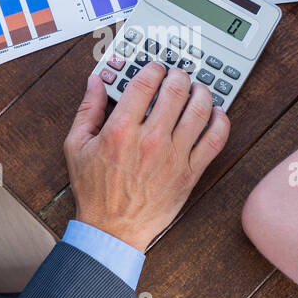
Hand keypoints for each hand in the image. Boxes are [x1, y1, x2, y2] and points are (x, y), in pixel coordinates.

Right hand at [64, 63, 229, 251]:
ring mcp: (174, 156)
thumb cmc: (95, 191)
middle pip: (176, 90)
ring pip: (200, 109)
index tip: (155, 68)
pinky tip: (215, 113)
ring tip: (197, 89)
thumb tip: (96, 81)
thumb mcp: (76, 146)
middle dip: (179, 75)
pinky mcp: (190, 172)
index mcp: (121, 130)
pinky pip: (215, 139)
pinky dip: (220, 120)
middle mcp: (151, 140)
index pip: (145, 82)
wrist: (112, 229)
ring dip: (201, 92)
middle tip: (177, 75)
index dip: (153, 67)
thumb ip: (87, 109)